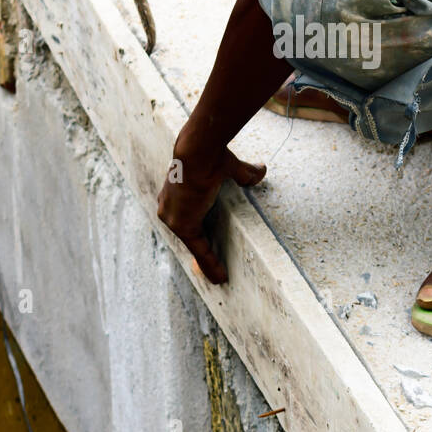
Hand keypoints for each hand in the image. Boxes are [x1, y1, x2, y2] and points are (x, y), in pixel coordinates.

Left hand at [156, 140, 266, 283]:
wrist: (198, 153)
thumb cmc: (210, 154)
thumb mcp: (229, 167)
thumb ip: (244, 173)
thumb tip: (262, 170)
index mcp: (175, 194)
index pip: (189, 218)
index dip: (200, 234)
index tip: (207, 244)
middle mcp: (169, 208)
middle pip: (189, 236)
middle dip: (202, 252)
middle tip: (215, 269)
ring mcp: (173, 218)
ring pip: (194, 245)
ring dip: (207, 263)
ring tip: (220, 278)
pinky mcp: (184, 227)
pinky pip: (199, 250)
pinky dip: (210, 265)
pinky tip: (221, 277)